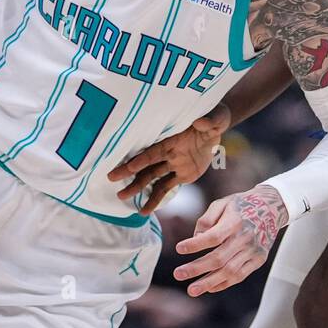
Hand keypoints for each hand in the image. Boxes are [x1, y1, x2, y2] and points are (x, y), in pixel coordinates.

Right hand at [107, 103, 229, 214]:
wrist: (216, 126)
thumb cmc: (214, 116)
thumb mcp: (216, 117)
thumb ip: (209, 121)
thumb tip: (201, 122)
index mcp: (173, 140)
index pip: (155, 151)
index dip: (143, 159)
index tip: (128, 166)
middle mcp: (169, 153)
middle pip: (146, 164)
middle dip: (129, 172)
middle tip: (110, 179)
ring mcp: (174, 164)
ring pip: (151, 178)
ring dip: (137, 188)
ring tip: (122, 197)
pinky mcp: (182, 175)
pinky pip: (166, 188)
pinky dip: (155, 199)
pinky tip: (144, 211)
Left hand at [173, 184, 287, 296]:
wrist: (272, 208)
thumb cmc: (241, 205)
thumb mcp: (223, 203)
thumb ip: (206, 219)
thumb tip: (196, 238)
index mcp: (235, 221)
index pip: (214, 236)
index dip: (195, 244)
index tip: (178, 248)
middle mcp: (245, 238)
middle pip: (219, 258)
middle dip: (196, 268)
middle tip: (178, 274)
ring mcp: (253, 251)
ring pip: (229, 271)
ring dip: (209, 282)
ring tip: (191, 290)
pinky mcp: (258, 260)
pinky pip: (240, 276)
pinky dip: (224, 284)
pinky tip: (209, 288)